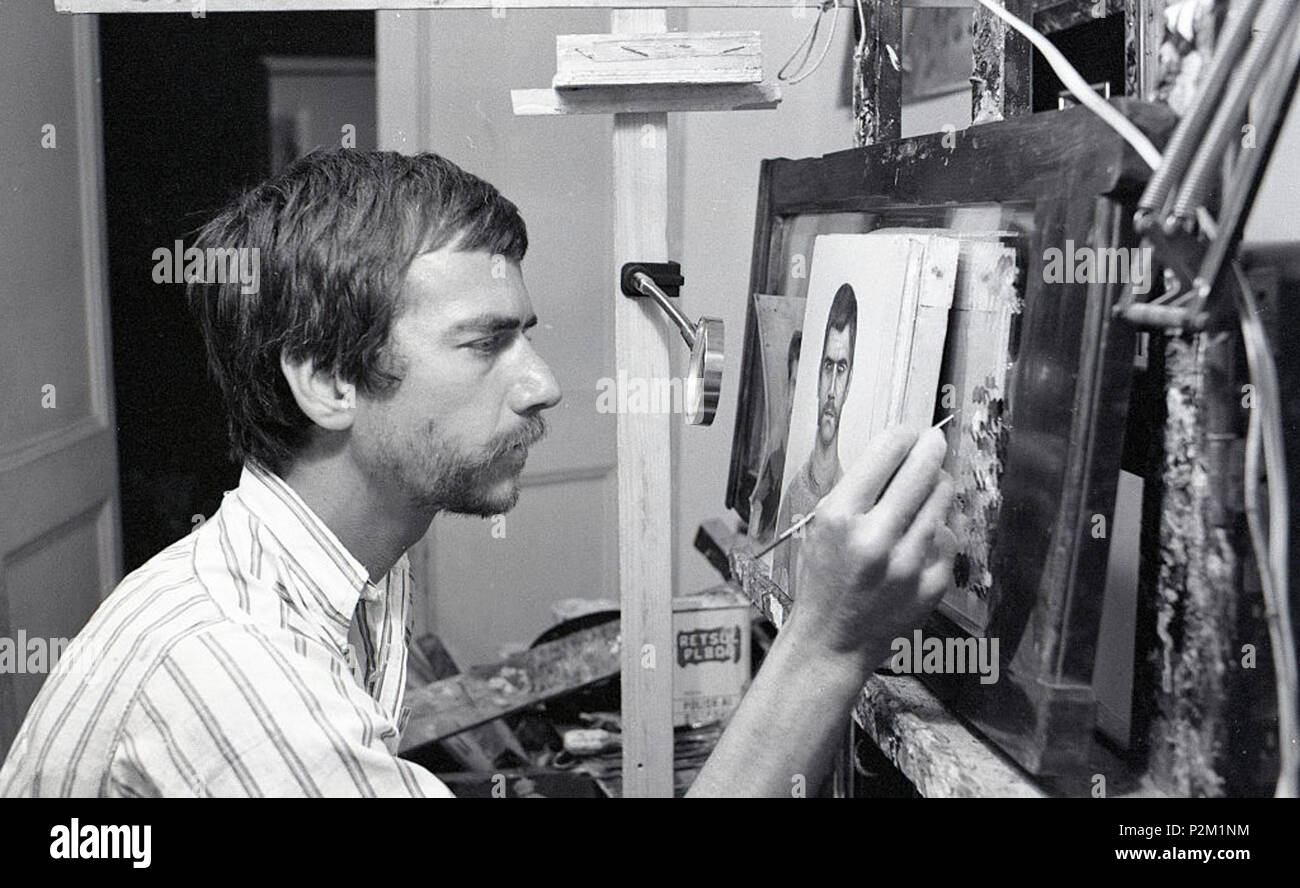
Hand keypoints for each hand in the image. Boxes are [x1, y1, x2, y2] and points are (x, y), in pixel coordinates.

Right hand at [785, 425, 956, 669]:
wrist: (833, 641)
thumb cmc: (824, 580)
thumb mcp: (821, 526)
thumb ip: (858, 489)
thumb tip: (900, 450)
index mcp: (840, 517)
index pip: (886, 452)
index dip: (903, 435)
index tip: (908, 433)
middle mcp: (876, 537)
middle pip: (923, 469)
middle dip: (931, 448)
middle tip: (932, 443)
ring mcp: (909, 563)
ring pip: (943, 498)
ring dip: (937, 486)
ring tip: (924, 492)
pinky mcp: (933, 582)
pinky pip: (950, 534)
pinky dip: (939, 528)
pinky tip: (922, 535)